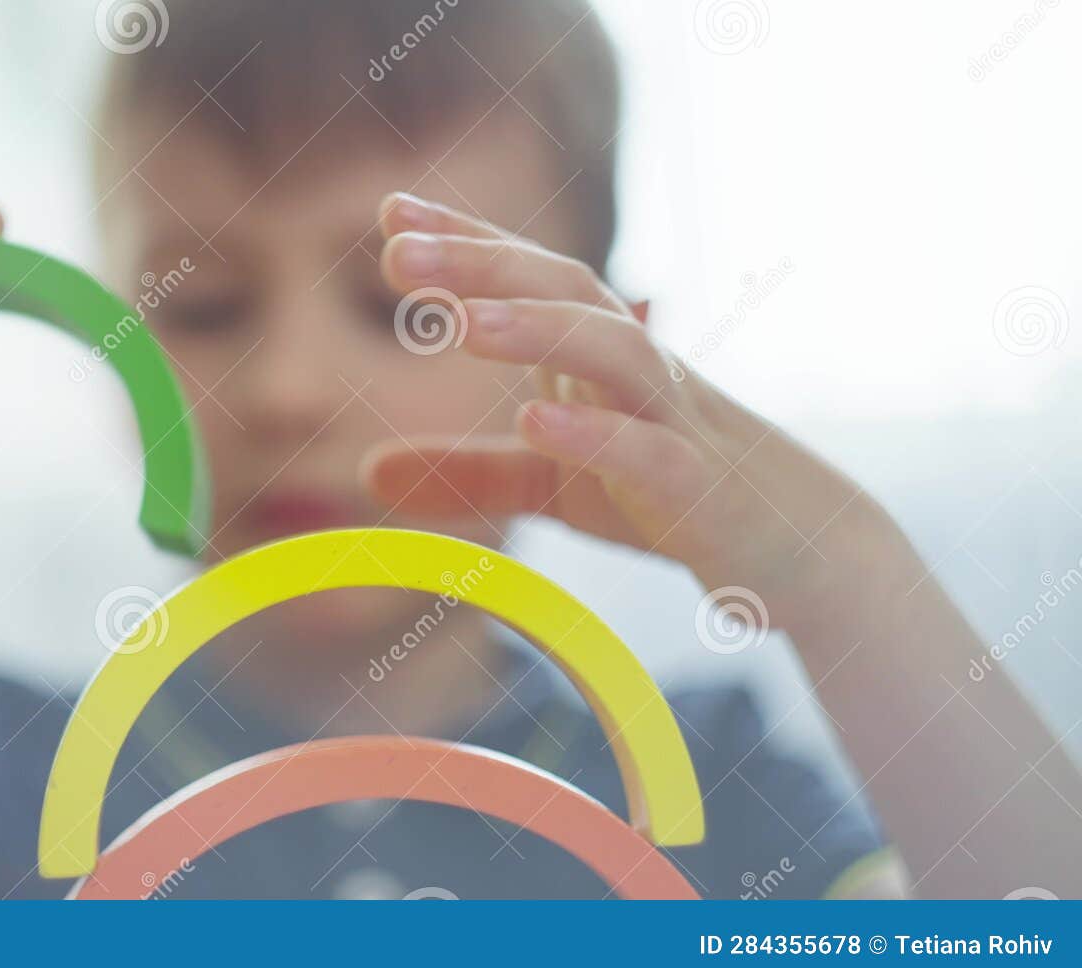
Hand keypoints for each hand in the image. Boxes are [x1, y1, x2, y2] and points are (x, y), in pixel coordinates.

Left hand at [362, 192, 903, 628]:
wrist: (803, 550)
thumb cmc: (676, 495)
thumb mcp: (560, 487)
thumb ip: (475, 472)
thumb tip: (368, 473)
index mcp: (598, 356)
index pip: (529, 277)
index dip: (467, 240)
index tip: (392, 212)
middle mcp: (637, 368)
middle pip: (563, 290)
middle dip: (482, 263)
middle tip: (397, 250)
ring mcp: (674, 422)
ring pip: (613, 350)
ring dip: (536, 327)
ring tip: (461, 321)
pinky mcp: (701, 489)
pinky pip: (647, 451)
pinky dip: (592, 432)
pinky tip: (533, 418)